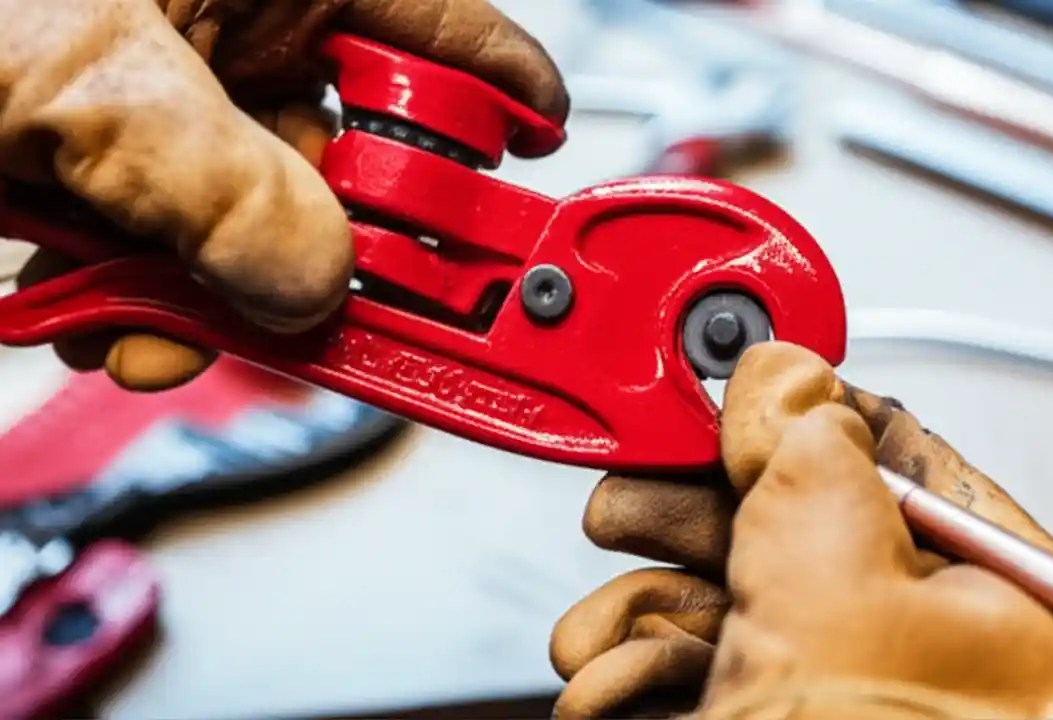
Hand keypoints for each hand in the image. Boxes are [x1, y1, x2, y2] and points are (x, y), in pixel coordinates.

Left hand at [1, 0, 565, 389]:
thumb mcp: (85, 75)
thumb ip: (221, 186)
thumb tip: (315, 284)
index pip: (434, 22)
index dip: (499, 90)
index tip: (541, 154)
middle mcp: (228, 28)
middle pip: (352, 158)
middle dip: (341, 249)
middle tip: (349, 306)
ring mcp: (166, 104)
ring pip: (257, 228)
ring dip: (221, 300)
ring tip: (163, 328)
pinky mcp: (103, 173)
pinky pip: (172, 256)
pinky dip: (145, 308)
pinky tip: (100, 322)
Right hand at [550, 342, 1052, 718]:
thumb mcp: (831, 566)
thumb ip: (808, 446)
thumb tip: (785, 368)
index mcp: (998, 606)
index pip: (896, 460)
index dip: (799, 413)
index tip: (722, 385)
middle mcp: (928, 655)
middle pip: (796, 526)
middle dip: (693, 509)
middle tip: (636, 485)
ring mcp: (845, 702)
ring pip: (731, 599)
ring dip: (645, 603)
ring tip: (601, 622)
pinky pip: (701, 669)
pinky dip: (636, 672)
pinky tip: (607, 683)